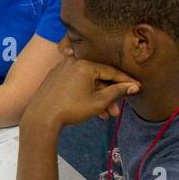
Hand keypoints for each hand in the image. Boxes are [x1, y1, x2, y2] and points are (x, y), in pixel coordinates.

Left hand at [23, 52, 139, 130]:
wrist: (41, 117)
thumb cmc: (71, 109)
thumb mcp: (98, 102)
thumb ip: (117, 92)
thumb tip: (134, 87)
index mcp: (84, 64)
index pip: (111, 71)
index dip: (125, 81)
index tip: (137, 87)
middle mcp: (72, 62)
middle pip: (98, 78)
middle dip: (109, 96)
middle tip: (118, 111)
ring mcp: (62, 69)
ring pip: (87, 82)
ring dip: (98, 98)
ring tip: (106, 115)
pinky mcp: (55, 77)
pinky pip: (75, 83)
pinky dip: (85, 94)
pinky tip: (92, 108)